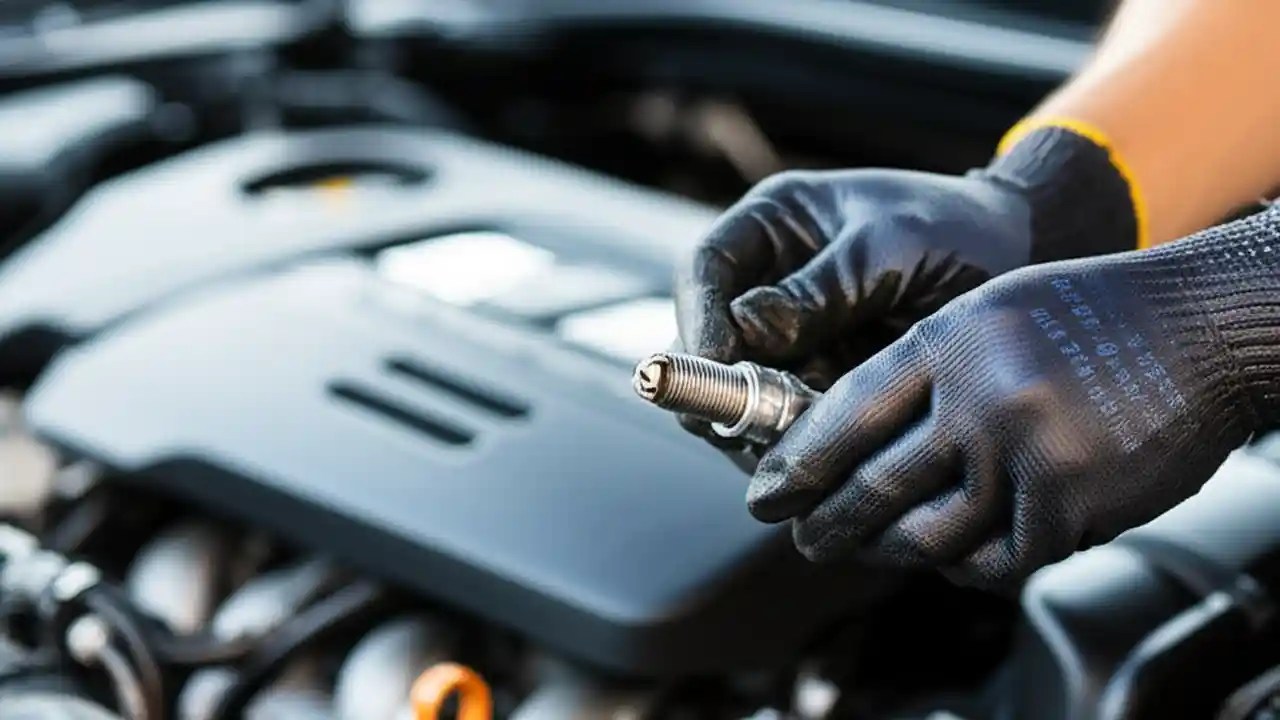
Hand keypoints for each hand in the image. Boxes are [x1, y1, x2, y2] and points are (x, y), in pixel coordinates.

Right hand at [674, 127, 1138, 448]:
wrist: (1024, 261)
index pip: (704, 271)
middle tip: (752, 428)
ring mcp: (790, 338)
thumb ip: (821, 288)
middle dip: (724, 389)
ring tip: (803, 445)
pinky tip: (829, 453)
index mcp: (774, 226)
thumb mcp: (892, 246)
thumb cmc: (959, 230)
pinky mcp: (816, 383)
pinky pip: (784, 421)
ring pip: (739, 393)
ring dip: (760, 426)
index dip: (698, 320)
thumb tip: (747, 328)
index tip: (718, 367)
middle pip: (709, 342)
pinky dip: (797, 443)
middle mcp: (768, 283)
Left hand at [748, 210, 1279, 589]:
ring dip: (889, 552)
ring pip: (930, 536)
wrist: (1204, 325)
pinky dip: (968, 567)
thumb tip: (852, 441)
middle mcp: (982, 398)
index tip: (767, 492)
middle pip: (874, 485)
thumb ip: (923, 371)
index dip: (796, 462)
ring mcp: (1029, 454)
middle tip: (802, 537)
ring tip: (867, 551)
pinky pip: (999, 560)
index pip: (845, 413)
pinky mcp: (1074, 504)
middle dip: (826, 523)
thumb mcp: (989, 310)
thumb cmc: (1093, 313)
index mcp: (950, 341)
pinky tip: (952, 560)